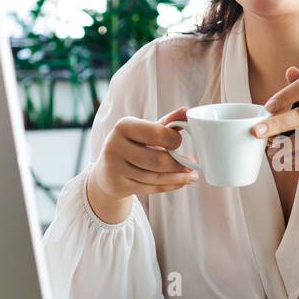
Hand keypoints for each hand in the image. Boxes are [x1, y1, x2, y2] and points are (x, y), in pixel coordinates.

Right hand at [87, 106, 197, 221]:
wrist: (107, 171)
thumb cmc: (132, 146)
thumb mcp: (146, 131)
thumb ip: (168, 122)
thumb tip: (187, 111)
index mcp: (124, 126)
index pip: (157, 133)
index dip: (174, 140)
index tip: (179, 143)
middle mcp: (115, 145)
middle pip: (158, 160)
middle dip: (179, 164)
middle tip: (192, 165)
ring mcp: (114, 167)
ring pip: (155, 177)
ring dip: (178, 178)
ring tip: (192, 175)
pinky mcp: (117, 185)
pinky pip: (150, 188)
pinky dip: (169, 186)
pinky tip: (180, 182)